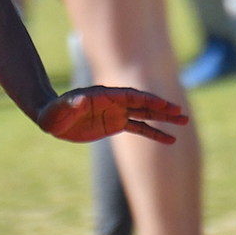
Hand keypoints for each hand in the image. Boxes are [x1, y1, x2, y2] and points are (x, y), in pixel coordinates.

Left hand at [38, 86, 188, 143]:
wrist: (52, 118)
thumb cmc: (53, 112)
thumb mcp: (60, 109)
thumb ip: (72, 104)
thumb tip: (81, 99)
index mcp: (104, 95)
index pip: (130, 97)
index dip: (148, 100)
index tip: (165, 105)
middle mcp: (114, 102)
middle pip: (142, 103)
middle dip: (161, 107)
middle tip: (180, 112)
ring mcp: (116, 112)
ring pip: (144, 114)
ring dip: (163, 118)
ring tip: (184, 121)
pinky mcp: (115, 124)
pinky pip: (139, 128)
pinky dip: (154, 133)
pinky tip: (169, 139)